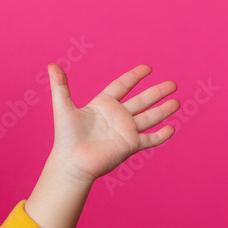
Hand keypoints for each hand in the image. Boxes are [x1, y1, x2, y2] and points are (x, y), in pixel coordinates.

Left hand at [46, 63, 179, 184]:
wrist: (71, 162)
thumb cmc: (65, 137)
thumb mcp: (63, 108)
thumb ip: (60, 87)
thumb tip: (51, 66)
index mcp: (103, 105)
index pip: (122, 86)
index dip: (134, 76)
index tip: (147, 68)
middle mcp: (117, 116)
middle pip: (142, 100)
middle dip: (157, 92)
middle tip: (173, 84)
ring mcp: (125, 131)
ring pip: (149, 118)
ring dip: (164, 110)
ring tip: (176, 102)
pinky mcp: (130, 145)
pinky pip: (149, 139)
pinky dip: (161, 136)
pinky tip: (171, 129)